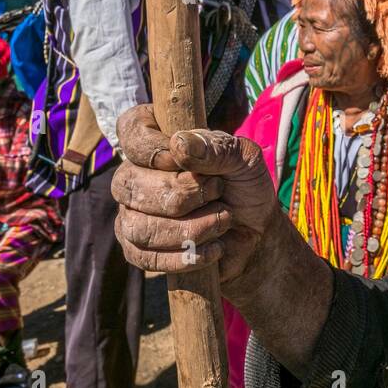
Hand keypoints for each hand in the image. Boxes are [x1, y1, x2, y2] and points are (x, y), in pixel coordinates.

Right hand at [112, 103, 274, 285]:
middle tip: (218, 193)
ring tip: (223, 221)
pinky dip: (186, 257)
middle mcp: (134, 175)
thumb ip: (217, 147)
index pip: (131, 129)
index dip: (154, 147)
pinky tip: (212, 248)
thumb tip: (178, 145)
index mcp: (157, 142)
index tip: (186, 161)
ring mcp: (130, 214)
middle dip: (184, 194)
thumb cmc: (245, 186)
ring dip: (191, 228)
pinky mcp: (137, 249)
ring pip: (138, 226)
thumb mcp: (245, 160)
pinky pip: (145, 258)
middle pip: (130, 184)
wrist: (256, 232)